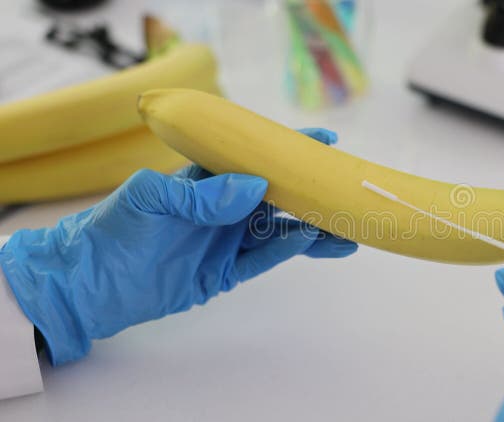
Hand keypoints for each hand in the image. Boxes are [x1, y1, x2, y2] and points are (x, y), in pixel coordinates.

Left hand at [0, 128, 356, 365]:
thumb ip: (201, 192)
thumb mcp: (149, 198)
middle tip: (348, 193)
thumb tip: (256, 184)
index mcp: (206, 180)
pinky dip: (288, 250)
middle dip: (313, 194)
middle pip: (278, 197)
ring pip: (278, 230)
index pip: (255, 159)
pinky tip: (312, 241)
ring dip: (312, 228)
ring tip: (348, 229)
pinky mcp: (223, 273)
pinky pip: (263, 260)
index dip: (291, 149)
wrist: (88, 285)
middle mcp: (223, 208)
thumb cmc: (112, 229)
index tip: (327, 141)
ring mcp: (225, 241)